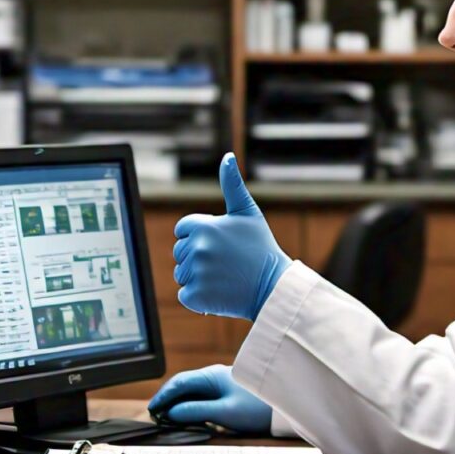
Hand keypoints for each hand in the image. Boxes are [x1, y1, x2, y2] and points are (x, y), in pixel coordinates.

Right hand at [148, 364, 271, 433]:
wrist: (282, 406)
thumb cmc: (255, 408)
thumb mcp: (223, 412)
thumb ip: (195, 411)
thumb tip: (171, 413)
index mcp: (210, 376)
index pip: (179, 383)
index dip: (163, 396)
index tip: (152, 410)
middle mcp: (212, 376)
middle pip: (183, 385)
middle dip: (167, 398)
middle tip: (155, 414)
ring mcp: (218, 383)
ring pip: (191, 391)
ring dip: (177, 402)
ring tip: (166, 417)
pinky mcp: (224, 392)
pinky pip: (200, 396)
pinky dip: (189, 405)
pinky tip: (186, 415)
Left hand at [173, 152, 290, 319]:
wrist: (273, 287)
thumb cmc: (260, 247)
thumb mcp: (248, 212)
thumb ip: (232, 184)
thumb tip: (228, 156)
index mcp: (204, 226)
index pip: (182, 229)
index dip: (198, 235)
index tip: (219, 243)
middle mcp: (197, 248)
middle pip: (180, 251)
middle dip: (197, 256)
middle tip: (225, 261)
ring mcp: (196, 273)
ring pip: (182, 273)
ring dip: (197, 276)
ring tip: (223, 276)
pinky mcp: (196, 296)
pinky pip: (185, 294)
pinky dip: (198, 297)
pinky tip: (218, 291)